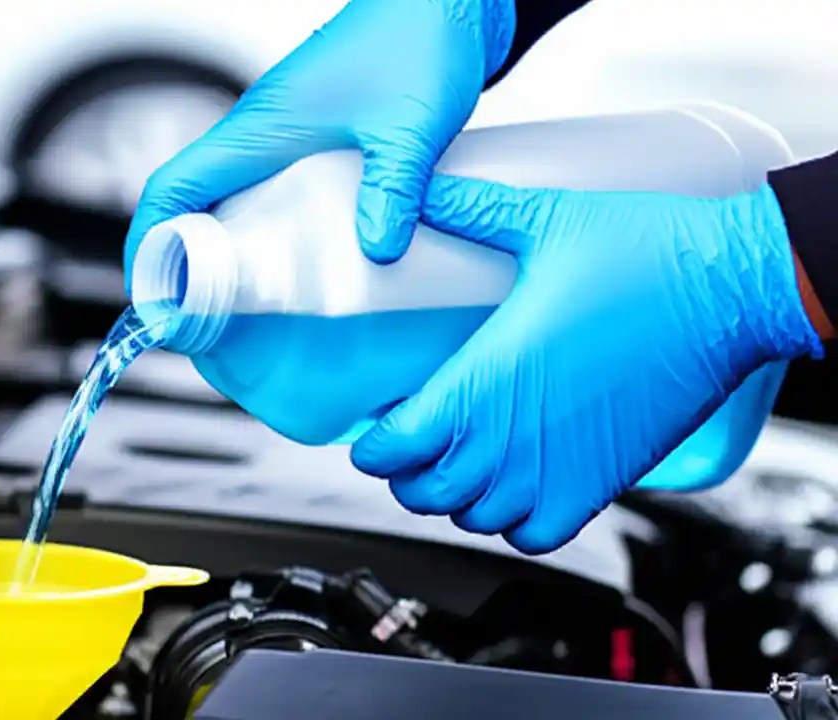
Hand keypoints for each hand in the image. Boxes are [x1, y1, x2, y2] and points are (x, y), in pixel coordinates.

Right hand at [123, 0, 516, 289]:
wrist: (448, 3)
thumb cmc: (420, 37)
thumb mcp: (410, 126)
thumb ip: (393, 189)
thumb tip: (379, 252)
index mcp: (258, 129)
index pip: (174, 187)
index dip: (151, 242)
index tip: (151, 293)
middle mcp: (258, 137)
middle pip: (189, 206)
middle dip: (179, 267)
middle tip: (196, 324)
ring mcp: (280, 141)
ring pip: (225, 204)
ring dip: (218, 255)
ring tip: (235, 314)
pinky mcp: (308, 146)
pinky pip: (263, 198)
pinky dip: (259, 238)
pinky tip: (291, 272)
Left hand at [350, 176, 824, 553]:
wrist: (732, 290)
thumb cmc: (649, 256)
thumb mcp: (547, 219)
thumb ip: (474, 209)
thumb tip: (425, 189)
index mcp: (486, 378)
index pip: (396, 446)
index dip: (373, 447)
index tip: (372, 431)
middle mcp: (514, 436)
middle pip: (426, 492)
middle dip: (404, 475)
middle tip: (406, 445)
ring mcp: (558, 467)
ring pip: (476, 519)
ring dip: (455, 501)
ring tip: (454, 467)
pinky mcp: (601, 482)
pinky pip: (539, 536)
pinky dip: (514, 527)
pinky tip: (512, 494)